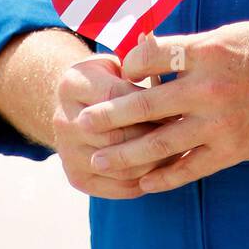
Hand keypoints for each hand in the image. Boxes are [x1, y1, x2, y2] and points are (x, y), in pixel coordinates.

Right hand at [52, 53, 172, 199]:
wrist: (79, 106)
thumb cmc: (111, 78)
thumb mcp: (120, 62)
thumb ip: (140, 63)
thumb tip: (169, 63)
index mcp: (71, 85)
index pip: (115, 99)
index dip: (150, 103)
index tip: (179, 104)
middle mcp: (62, 121)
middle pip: (116, 136)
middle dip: (154, 134)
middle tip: (185, 131)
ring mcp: (67, 153)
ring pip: (120, 166)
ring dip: (155, 161)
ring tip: (182, 150)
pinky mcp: (77, 178)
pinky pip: (119, 186)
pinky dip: (147, 180)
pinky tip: (168, 168)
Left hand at [76, 22, 248, 193]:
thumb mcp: (233, 34)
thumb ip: (192, 45)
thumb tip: (152, 49)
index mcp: (207, 51)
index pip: (149, 56)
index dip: (128, 63)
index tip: (119, 70)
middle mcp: (208, 88)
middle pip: (143, 104)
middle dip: (108, 115)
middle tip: (81, 123)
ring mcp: (219, 123)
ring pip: (159, 144)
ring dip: (125, 153)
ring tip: (99, 158)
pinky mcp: (232, 150)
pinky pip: (189, 168)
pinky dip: (163, 177)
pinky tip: (143, 182)